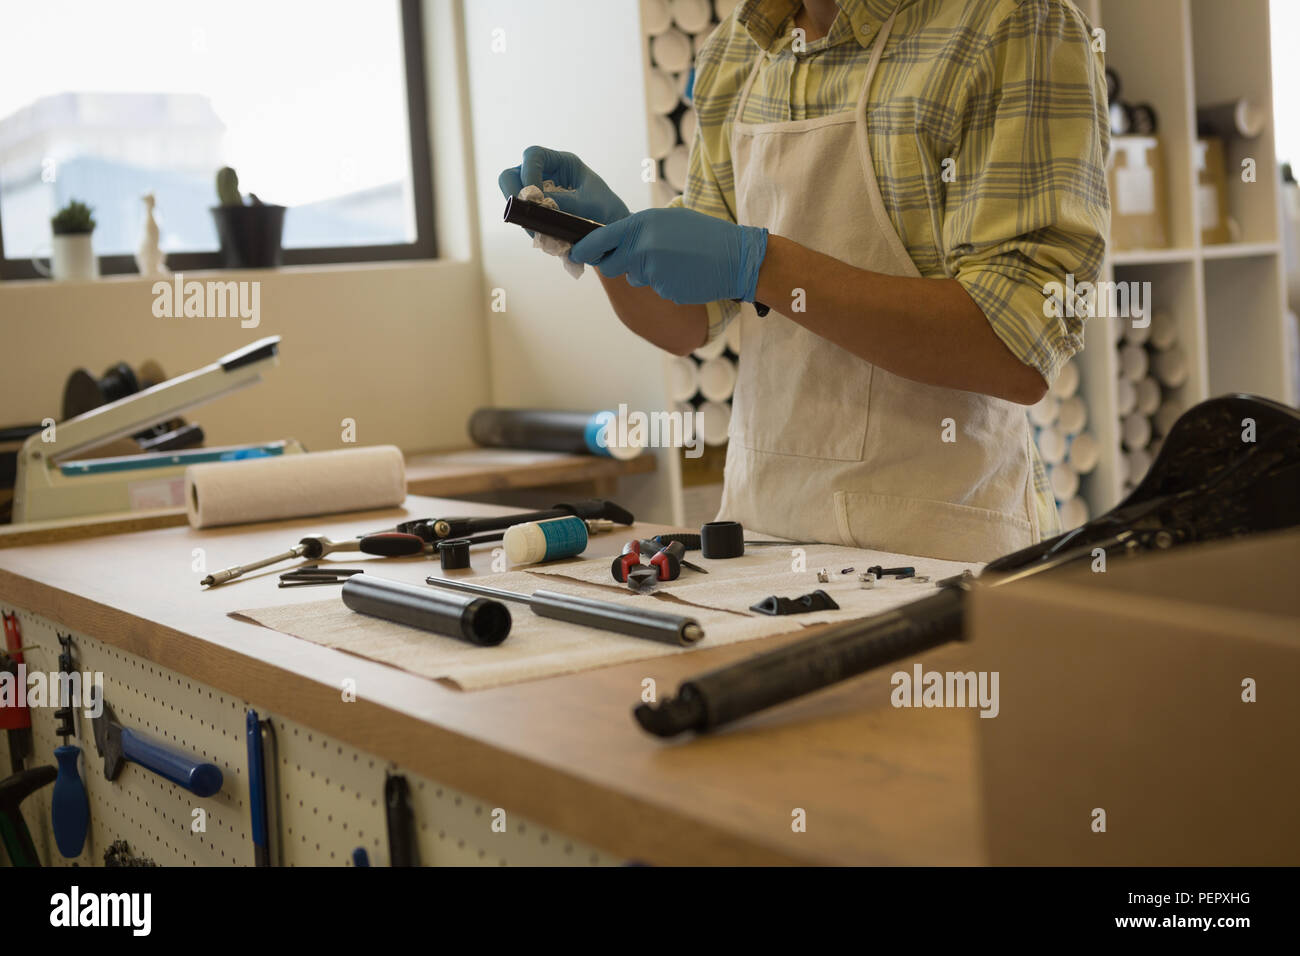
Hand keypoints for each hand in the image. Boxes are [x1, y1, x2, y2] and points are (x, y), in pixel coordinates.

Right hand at [498, 146, 629, 224]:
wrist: (610, 230)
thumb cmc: (606, 210)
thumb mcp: (588, 204)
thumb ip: (563, 202)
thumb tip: (537, 205)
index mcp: (562, 163)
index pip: (533, 155)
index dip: (528, 173)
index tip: (534, 197)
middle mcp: (546, 174)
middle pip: (512, 175)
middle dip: (514, 194)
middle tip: (522, 215)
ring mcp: (538, 193)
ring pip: (514, 199)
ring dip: (523, 215)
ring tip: (542, 232)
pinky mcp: (536, 212)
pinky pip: (523, 217)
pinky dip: (530, 227)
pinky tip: (546, 236)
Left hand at [569, 207, 767, 305]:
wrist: (737, 257)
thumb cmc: (705, 235)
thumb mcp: (669, 220)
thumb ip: (639, 230)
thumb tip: (613, 239)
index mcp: (642, 224)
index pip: (600, 238)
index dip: (584, 248)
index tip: (574, 253)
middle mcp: (643, 246)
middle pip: (611, 264)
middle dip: (618, 264)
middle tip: (642, 259)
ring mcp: (653, 270)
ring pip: (635, 278)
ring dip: (647, 273)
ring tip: (675, 261)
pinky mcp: (664, 289)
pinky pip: (654, 289)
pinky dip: (665, 284)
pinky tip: (684, 274)